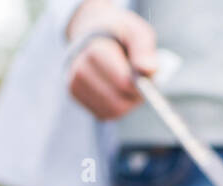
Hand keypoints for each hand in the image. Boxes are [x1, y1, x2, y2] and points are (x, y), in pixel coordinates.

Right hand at [65, 0, 158, 119]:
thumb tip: (148, 70)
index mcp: (96, 51)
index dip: (140, 87)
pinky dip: (115, 108)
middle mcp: (80, 69)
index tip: (144, 80)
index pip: (124, 84)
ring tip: (127, 86)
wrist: (94, 33)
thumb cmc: (121, 35)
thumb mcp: (137, 33)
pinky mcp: (74, 94)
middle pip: (118, 103)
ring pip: (111, 112)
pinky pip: (103, 114)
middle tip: (139, 87)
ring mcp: (74, 83)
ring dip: (126, 105)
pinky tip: (116, 92)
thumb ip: (144, 50)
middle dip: (133, 99)